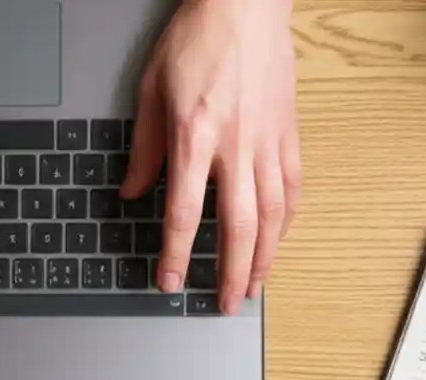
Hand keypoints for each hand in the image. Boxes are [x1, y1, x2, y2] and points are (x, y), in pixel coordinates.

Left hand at [121, 0, 300, 314]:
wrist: (244, 4)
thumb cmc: (197, 39)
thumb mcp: (150, 90)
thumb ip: (144, 149)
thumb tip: (133, 191)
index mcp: (195, 138)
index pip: (182, 215)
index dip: (173, 256)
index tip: (168, 282)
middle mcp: (235, 147)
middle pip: (237, 228)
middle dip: (229, 273)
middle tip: (222, 303)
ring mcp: (268, 143)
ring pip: (272, 216)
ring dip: (262, 258)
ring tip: (252, 286)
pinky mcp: (289, 135)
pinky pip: (292, 189)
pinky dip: (286, 222)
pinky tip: (277, 240)